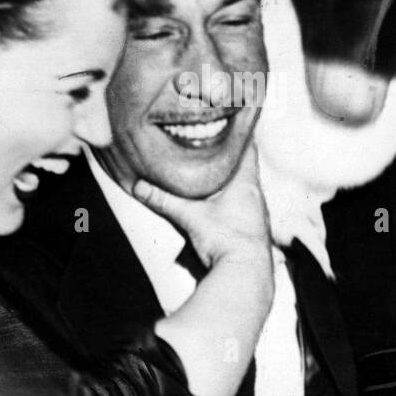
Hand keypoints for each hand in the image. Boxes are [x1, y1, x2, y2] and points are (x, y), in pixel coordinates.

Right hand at [132, 143, 271, 269]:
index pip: (248, 146)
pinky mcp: (253, 228)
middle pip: (245, 165)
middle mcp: (255, 194)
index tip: (229, 122)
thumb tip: (139, 187)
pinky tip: (219, 202)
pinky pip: (243, 205)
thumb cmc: (226, 240)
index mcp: (246, 182)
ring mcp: (256, 211)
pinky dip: (232, 198)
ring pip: (244, 186)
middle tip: (213, 143)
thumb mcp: (190, 217)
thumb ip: (164, 200)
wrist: (246, 273)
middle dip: (229, 155)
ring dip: (230, 178)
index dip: (239, 133)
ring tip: (213, 169)